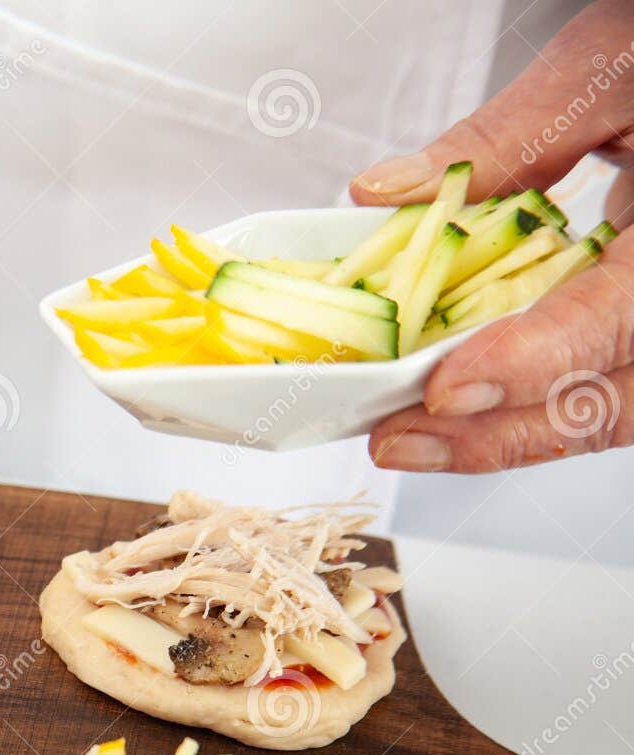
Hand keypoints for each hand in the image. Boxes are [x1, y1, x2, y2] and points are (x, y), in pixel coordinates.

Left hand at [350, 0, 633, 472]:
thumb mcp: (609, 67)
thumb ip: (507, 138)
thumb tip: (389, 192)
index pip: (616, 321)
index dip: (527, 363)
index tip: (446, 389)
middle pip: (609, 402)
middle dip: (499, 432)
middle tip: (397, 438)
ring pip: (607, 410)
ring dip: (505, 434)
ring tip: (408, 440)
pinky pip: (601, 386)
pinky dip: (527, 405)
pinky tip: (454, 410)